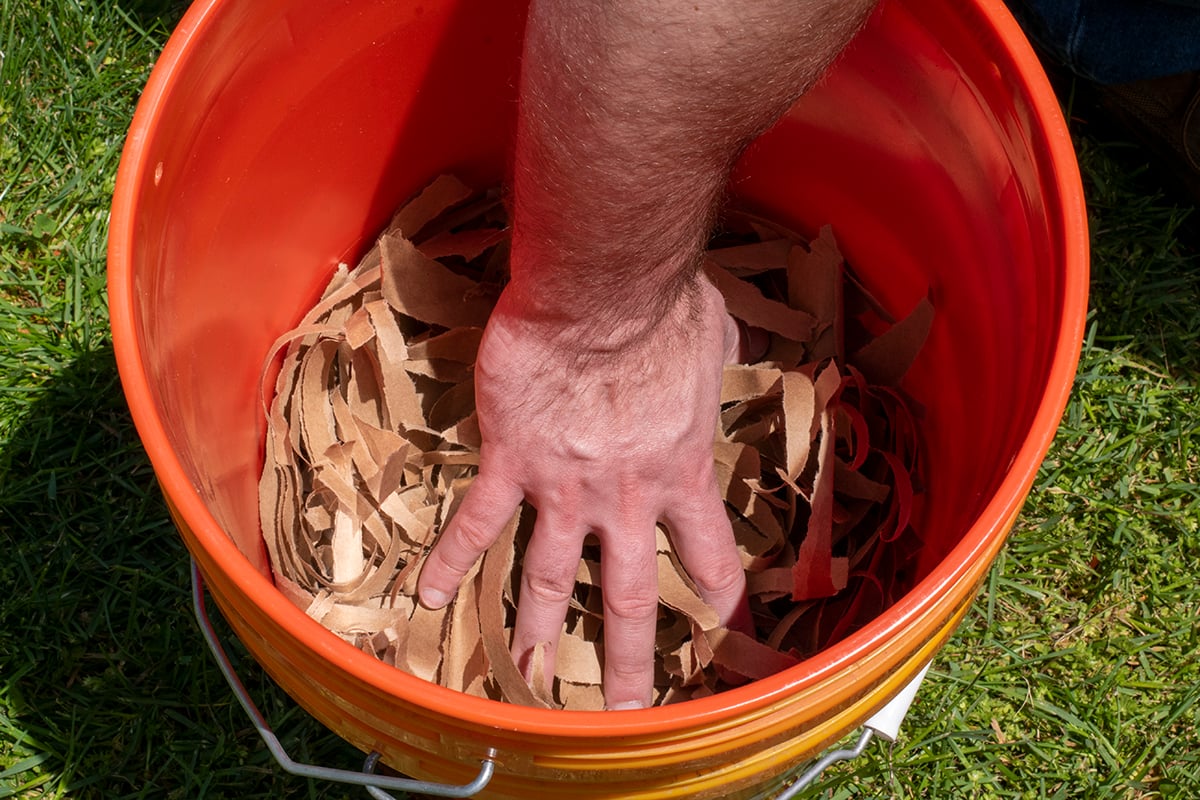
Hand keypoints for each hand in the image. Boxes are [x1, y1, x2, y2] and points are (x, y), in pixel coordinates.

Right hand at [417, 272, 749, 708]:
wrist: (601, 297)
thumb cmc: (665, 309)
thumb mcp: (713, 337)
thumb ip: (720, 355)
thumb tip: (728, 337)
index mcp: (681, 473)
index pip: (710, 556)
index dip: (721, 596)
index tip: (724, 629)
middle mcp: (625, 500)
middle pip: (631, 598)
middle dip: (632, 662)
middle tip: (630, 713)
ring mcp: (564, 489)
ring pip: (550, 580)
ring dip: (539, 635)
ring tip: (531, 679)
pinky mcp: (511, 463)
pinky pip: (478, 524)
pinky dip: (453, 561)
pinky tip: (431, 596)